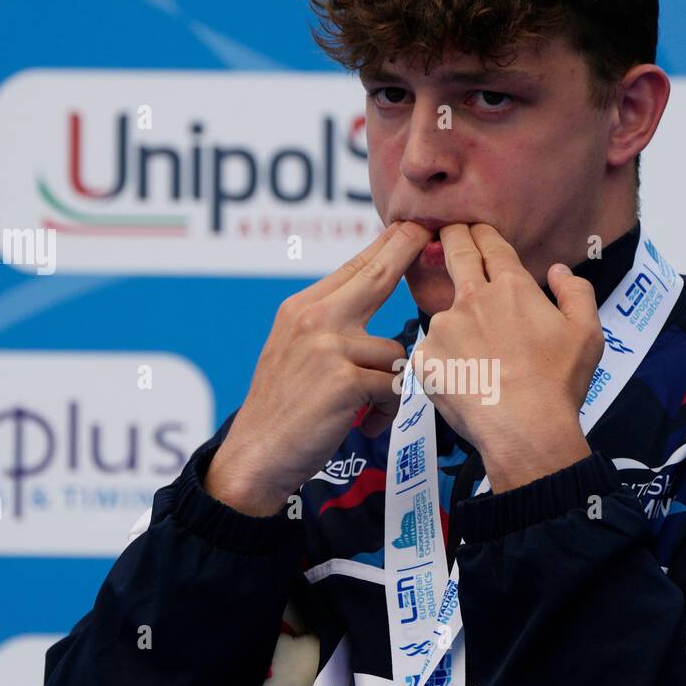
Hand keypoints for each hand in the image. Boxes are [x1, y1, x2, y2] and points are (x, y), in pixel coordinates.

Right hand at [205, 221, 432, 514]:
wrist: (256, 456)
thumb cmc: (284, 410)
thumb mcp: (294, 352)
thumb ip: (326, 325)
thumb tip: (366, 296)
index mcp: (301, 310)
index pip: (352, 269)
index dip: (385, 247)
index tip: (409, 229)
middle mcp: (314, 319)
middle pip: (376, 276)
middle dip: (406, 251)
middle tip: (428, 233)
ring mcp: (329, 348)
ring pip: (395, 352)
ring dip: (389, 387)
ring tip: (367, 411)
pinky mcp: (345, 381)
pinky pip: (392, 388)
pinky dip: (384, 412)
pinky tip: (364, 425)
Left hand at [419, 224, 603, 478]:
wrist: (525, 431)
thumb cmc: (559, 385)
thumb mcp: (588, 332)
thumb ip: (576, 291)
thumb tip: (558, 271)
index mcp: (512, 287)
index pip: (490, 244)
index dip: (480, 231)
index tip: (472, 226)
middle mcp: (473, 298)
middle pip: (456, 254)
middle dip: (451, 237)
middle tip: (447, 232)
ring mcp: (443, 327)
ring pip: (445, 313)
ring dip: (455, 323)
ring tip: (478, 358)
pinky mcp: (425, 357)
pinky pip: (432, 352)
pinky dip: (443, 361)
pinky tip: (464, 380)